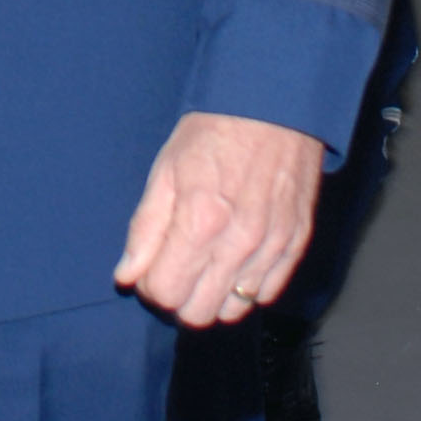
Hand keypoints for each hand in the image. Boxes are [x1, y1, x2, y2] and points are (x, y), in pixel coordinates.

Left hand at [114, 110, 322, 326]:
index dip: (148, 284)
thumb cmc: (212, 133)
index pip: (165, 292)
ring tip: (203, 264)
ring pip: (233, 311)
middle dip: (177, 296)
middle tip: (172, 266)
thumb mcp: (165, 170)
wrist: (273, 108)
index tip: (148, 266)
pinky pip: (266, 295)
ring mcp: (271, 249)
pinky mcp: (295, 247)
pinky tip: (232, 261)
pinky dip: (244, 288)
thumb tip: (125, 275)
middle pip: (198, 312)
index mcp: (200, 222)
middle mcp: (239, 244)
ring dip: (211, 296)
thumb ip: (145, 228)